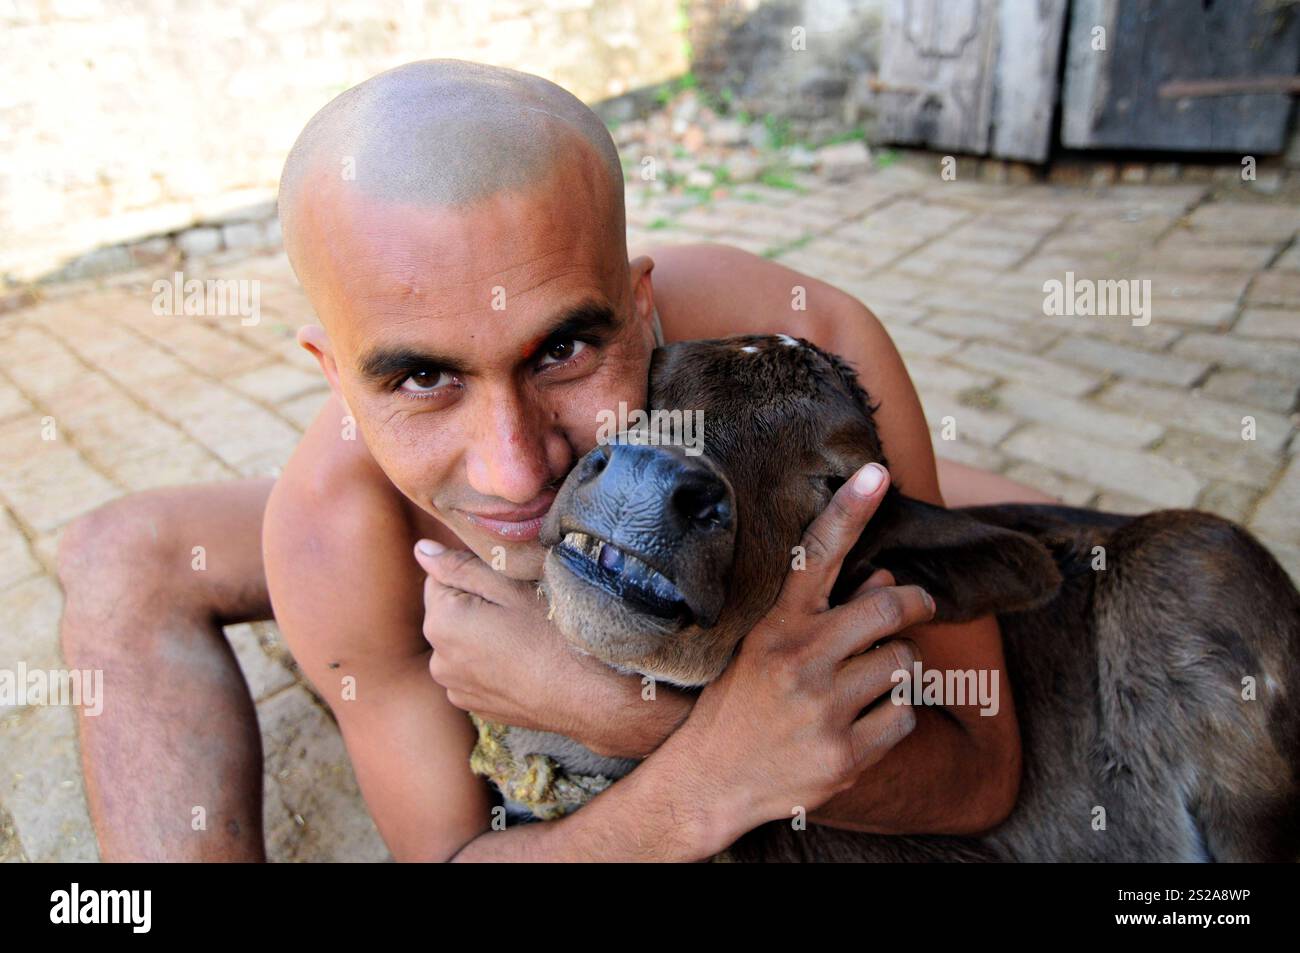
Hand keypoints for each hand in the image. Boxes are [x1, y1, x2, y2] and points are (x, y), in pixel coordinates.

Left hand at [414, 542, 614, 736]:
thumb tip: (422, 550)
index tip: (505, 584)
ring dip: (481, 636)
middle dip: (474, 605)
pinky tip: (523, 662)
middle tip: (519, 610)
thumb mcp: (509, 586)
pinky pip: (475, 672)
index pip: (438, 579)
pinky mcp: (476, 707)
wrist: (587, 695)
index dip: (473, 574)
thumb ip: (459, 566)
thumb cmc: (552, 634)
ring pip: (462, 644)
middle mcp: (438, 660)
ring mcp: (456, 689)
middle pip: (448, 613)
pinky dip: (491, 664)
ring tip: (523, 638)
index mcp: (440, 623)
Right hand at [668, 462, 934, 833]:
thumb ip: (822, 614)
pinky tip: (860, 722)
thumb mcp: (764, 647)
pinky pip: (904, 716)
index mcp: (775, 626)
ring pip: (904, 664)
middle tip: (920, 604)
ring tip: (866, 681)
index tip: (880, 473)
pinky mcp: (845, 755)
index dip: (851, 510)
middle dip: (916, 603)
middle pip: (889, 610)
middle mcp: (799, 661)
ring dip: (898, 668)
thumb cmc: (740, 702)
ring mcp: (824, 710)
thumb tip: (888, 582)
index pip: (816, 555)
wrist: (711, 781)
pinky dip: (894, 715)